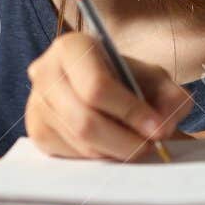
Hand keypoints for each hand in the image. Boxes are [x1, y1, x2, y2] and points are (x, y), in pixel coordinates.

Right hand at [25, 32, 192, 158]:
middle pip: (85, 122)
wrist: (98, 83)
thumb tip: (164, 126)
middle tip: (152, 145)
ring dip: (117, 152)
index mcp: (71, 48)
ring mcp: (36, 105)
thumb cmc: (125, 76)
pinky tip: (115, 145)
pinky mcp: (36, 133)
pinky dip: (101, 157)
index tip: (158, 129)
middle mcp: (44, 73)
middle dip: (126, 141)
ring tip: (139, 144)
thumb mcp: (152, 76)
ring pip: (80, 144)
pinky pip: (72, 156)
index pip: (96, 87)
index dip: (130, 112)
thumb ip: (169, 96)